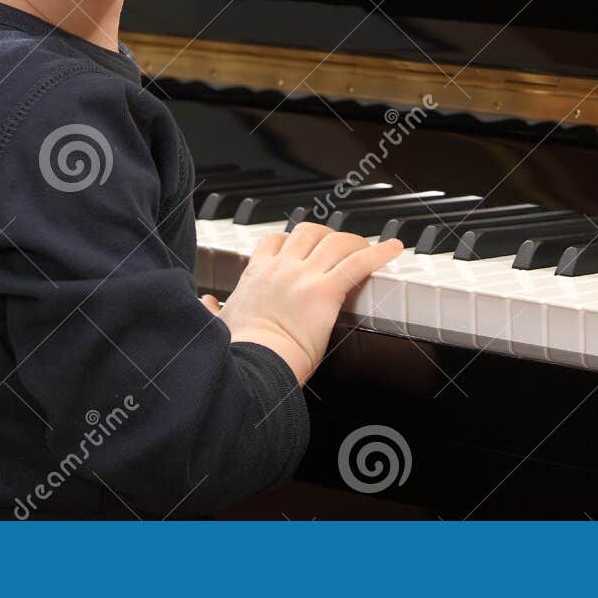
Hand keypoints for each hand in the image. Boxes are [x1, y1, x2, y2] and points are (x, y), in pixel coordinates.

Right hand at [203, 222, 403, 384]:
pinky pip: (358, 262)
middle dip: (327, 235)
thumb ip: (211, 309)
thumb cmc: (236, 353)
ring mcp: (304, 277)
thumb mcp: (218, 324)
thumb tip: (204, 304)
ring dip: (354, 241)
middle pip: (308, 232)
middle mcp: (280, 269)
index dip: (294, 239)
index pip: (275, 241)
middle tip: (341, 246)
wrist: (251, 365)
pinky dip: (379, 251)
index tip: (305, 246)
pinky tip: (394, 248)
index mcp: (255, 276)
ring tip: (368, 247)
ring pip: (334, 241)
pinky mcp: (325, 291)